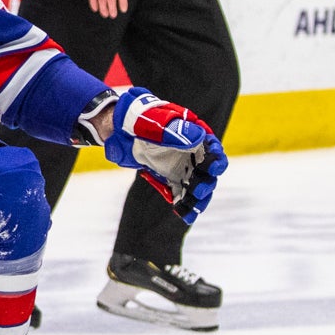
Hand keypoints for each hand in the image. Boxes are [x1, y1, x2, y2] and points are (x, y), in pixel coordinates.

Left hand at [101, 88, 228, 223]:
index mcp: (193, 133)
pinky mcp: (170, 179)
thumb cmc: (139, 119)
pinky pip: (180, 193)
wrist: (119, 130)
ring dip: (199, 197)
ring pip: (196, 184)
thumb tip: (199, 137)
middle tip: (200, 189)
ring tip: (195, 207)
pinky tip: (186, 216)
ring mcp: (181, 166)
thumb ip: (175, 131)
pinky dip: (184, 205)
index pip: (211, 147)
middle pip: (207, 170)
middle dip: (207, 181)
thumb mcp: (155, 122)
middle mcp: (191, 152)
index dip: (216, 158)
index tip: (214, 167)